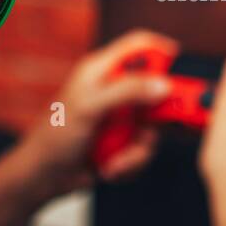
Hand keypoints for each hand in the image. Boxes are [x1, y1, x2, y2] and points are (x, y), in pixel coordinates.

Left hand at [20, 29, 176, 191]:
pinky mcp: (124, 143)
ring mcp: (121, 118)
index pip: (139, 46)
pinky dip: (130, 164)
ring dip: (137, 151)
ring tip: (116, 161)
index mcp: (101, 71)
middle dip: (157, 117)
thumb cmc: (54, 137)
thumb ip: (127, 91)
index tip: (182, 67)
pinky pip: (144, 151)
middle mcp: (115, 91)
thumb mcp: (90, 108)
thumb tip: (163, 84)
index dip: (163, 49)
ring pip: (154, 128)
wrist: (43, 179)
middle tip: (155, 130)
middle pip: (157, 91)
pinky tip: (109, 168)